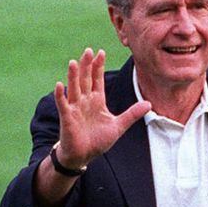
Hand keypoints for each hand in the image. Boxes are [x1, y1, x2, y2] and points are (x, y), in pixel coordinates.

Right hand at [53, 47, 149, 167]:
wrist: (84, 156)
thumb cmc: (98, 141)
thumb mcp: (118, 126)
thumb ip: (132, 114)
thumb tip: (149, 104)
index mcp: (97, 101)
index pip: (97, 80)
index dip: (99, 66)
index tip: (101, 52)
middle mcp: (85, 101)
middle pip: (85, 79)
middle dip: (87, 66)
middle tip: (88, 50)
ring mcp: (75, 108)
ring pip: (74, 88)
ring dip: (73, 76)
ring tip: (73, 62)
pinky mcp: (67, 118)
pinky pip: (62, 104)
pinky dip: (60, 95)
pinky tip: (59, 85)